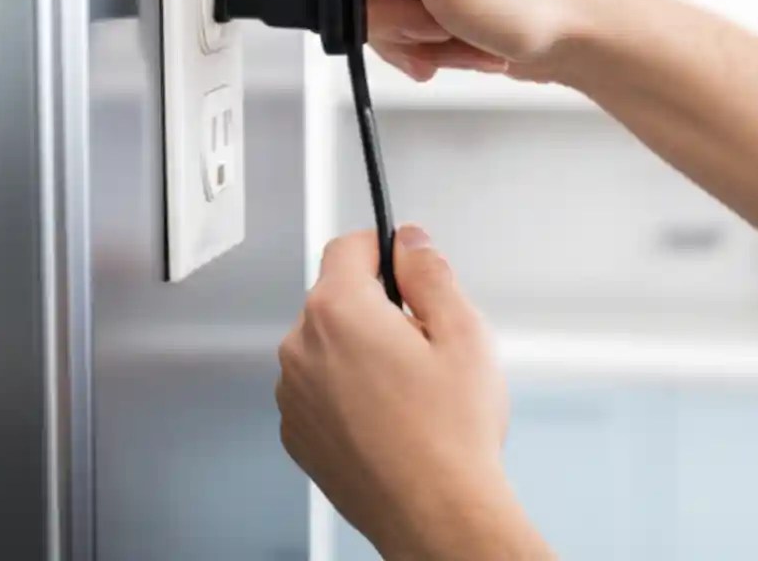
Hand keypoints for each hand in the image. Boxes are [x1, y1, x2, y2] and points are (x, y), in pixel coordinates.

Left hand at [278, 227, 550, 558]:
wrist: (435, 514)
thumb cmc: (450, 436)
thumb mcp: (464, 332)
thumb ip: (430, 272)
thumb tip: (411, 243)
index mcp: (339, 312)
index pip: (347, 246)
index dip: (384, 247)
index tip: (406, 261)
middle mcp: (302, 348)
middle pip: (336, 297)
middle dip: (378, 307)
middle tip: (425, 343)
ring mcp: (293, 394)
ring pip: (327, 345)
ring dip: (361, 351)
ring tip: (411, 390)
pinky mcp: (297, 431)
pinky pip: (320, 389)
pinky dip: (348, 391)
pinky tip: (390, 417)